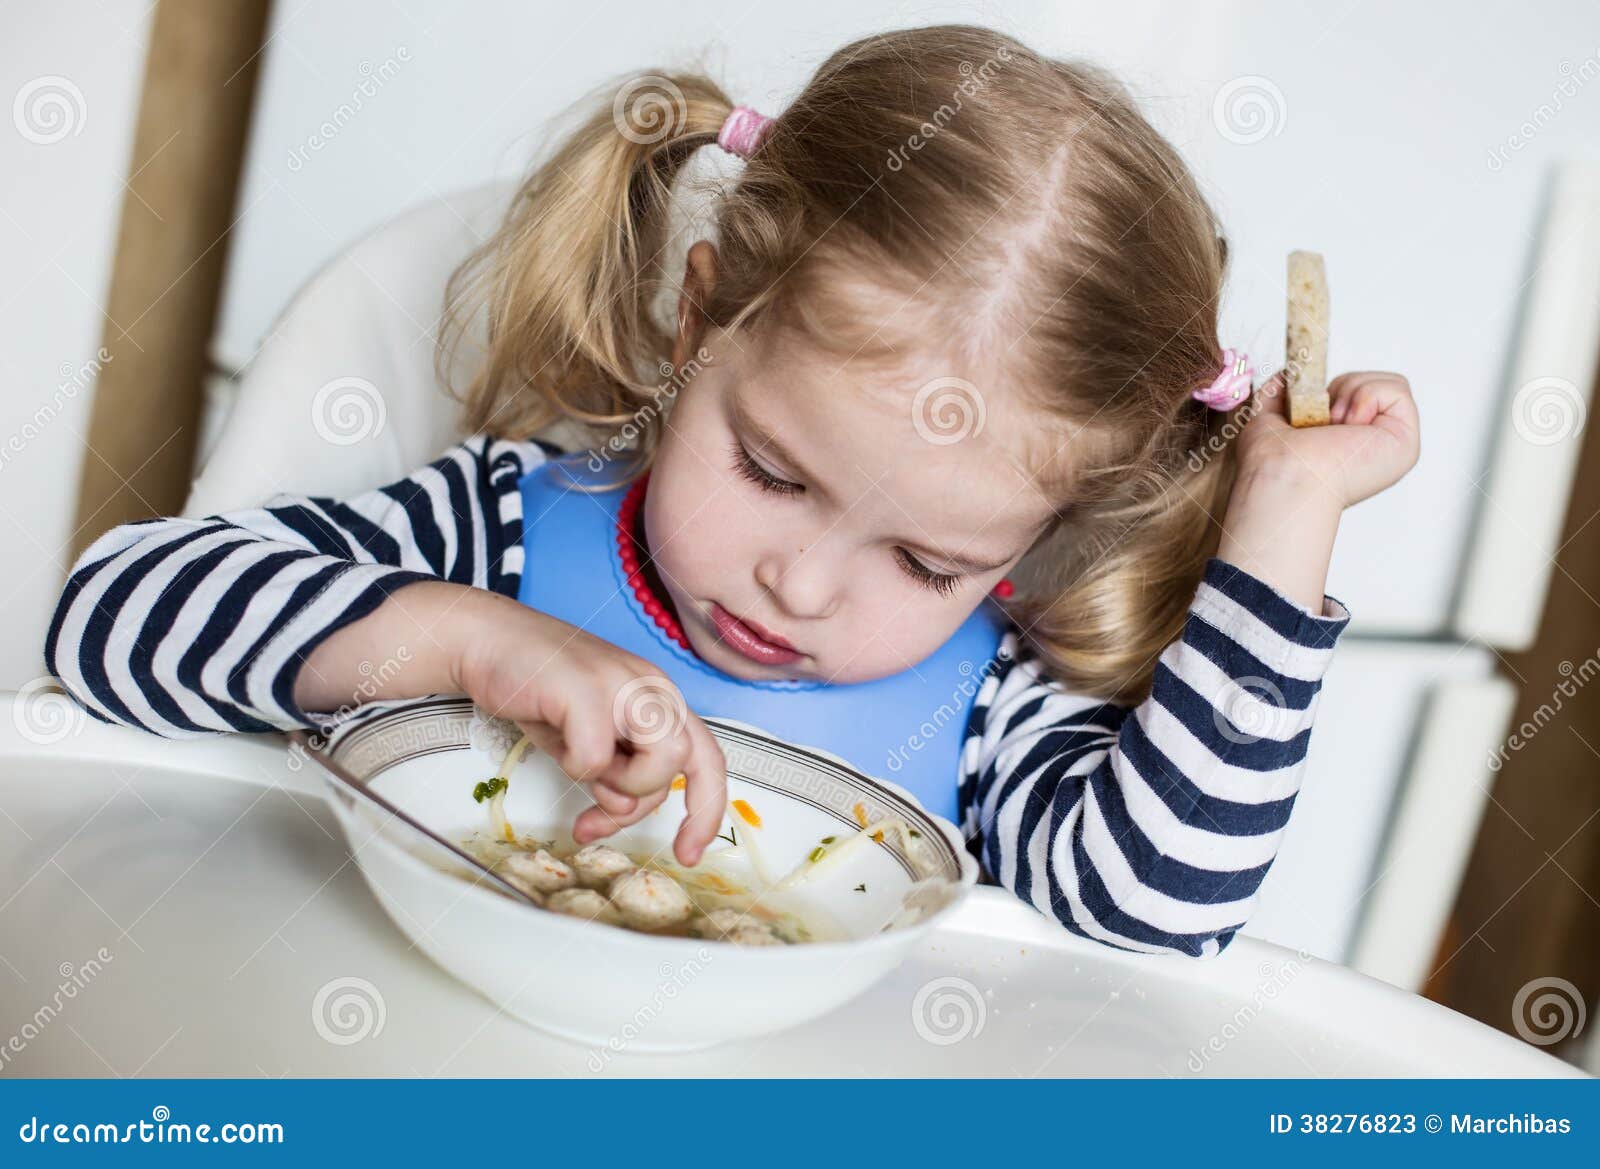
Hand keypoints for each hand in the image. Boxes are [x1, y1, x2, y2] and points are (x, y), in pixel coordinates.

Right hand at [449, 589, 726, 864]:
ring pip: (661, 758)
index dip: (707, 811)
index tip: (688, 853)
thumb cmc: (539, 693)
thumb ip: (615, 777)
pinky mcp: (587, 689)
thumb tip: (618, 815)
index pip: (708, 757)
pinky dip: (573, 766)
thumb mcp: (588, 744)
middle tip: (602, 806)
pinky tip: (555, 742)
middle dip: (645, 797)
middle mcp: (652, 688)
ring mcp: (624, 684)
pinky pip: (596, 757)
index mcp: (660, 700)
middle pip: (689, 760)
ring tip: (577, 764)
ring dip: (617, 782)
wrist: (488, 643)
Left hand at [1237, 370, 1420, 508]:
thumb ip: (1280, 394)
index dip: (1332, 393)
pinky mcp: (1407, 441)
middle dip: (1340, 392)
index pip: (1354, 393)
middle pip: (1371, 384)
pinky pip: (1396, 388)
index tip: (1312, 414)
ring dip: (1351, 394)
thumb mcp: (1269, 415)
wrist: (1283, 474)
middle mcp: (1375, 446)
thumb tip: (1287, 374)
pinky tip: (1350, 428)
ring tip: (1336, 427)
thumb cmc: (1272, 458)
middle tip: (1323, 423)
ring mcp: (1394, 445)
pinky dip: (1365, 398)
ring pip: (1387, 382)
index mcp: (1349, 443)